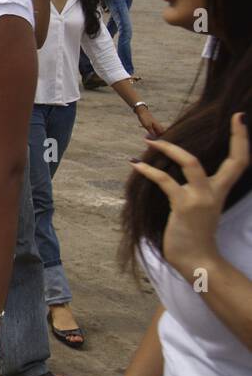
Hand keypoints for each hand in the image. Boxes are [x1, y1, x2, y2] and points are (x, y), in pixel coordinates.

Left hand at [131, 113, 247, 277]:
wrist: (197, 261)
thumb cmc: (193, 235)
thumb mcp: (199, 208)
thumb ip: (194, 189)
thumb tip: (172, 170)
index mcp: (221, 191)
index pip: (240, 162)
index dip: (241, 140)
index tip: (239, 118)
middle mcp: (215, 192)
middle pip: (233, 160)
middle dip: (234, 136)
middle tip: (229, 114)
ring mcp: (201, 199)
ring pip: (191, 163)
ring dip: (169, 148)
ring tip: (150, 140)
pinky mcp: (183, 206)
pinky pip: (164, 181)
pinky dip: (148, 170)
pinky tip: (135, 164)